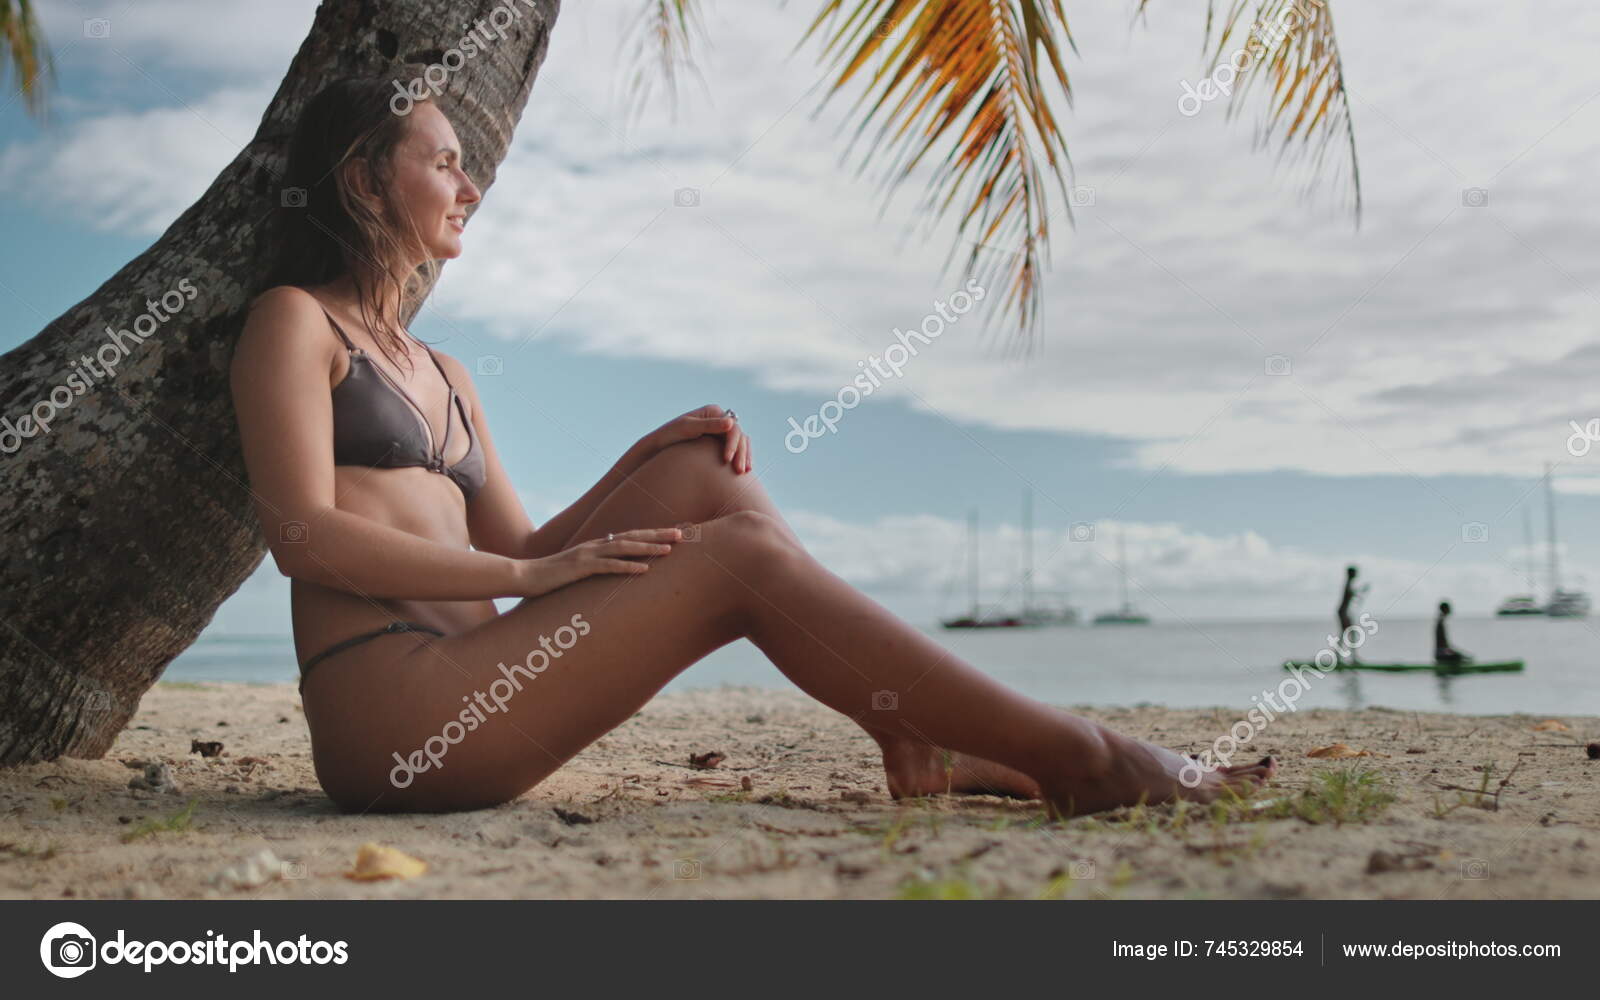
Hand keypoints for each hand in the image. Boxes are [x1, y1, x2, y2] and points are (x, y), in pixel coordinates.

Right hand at [516, 527, 681, 596]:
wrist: (523, 577)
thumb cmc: (550, 578)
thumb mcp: (577, 571)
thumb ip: (594, 568)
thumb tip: (611, 571)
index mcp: (596, 546)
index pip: (629, 536)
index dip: (652, 534)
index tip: (673, 533)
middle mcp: (594, 546)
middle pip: (632, 537)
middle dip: (658, 535)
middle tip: (682, 534)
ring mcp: (587, 556)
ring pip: (624, 548)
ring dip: (649, 548)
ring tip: (670, 549)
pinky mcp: (579, 569)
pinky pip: (608, 567)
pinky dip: (628, 567)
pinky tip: (644, 570)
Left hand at [635, 404, 751, 473]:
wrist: (659, 447)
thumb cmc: (669, 435)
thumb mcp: (687, 429)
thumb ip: (709, 426)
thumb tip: (731, 423)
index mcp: (713, 412)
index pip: (732, 427)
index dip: (733, 443)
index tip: (727, 460)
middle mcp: (719, 420)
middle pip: (739, 436)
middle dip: (741, 453)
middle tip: (739, 471)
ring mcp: (720, 432)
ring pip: (740, 443)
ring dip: (744, 456)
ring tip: (744, 473)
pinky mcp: (719, 443)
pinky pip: (735, 450)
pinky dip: (740, 458)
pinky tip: (742, 471)